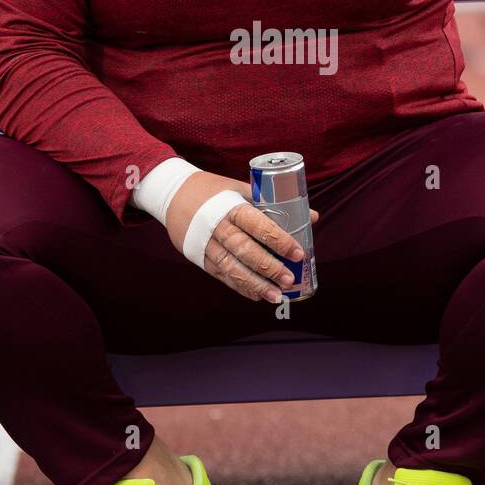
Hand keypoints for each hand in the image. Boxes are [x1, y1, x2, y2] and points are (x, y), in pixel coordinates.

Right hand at [164, 171, 319, 303]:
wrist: (173, 194)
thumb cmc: (214, 190)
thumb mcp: (241, 189)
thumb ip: (273, 204)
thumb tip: (311, 217)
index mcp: (231, 207)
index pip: (258, 225)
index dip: (279, 240)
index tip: (298, 253)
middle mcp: (218, 227)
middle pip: (245, 250)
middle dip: (268, 267)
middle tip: (289, 279)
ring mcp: (207, 244)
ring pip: (232, 268)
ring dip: (255, 284)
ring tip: (276, 296)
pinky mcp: (200, 257)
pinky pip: (221, 276)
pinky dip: (239, 287)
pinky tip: (256, 295)